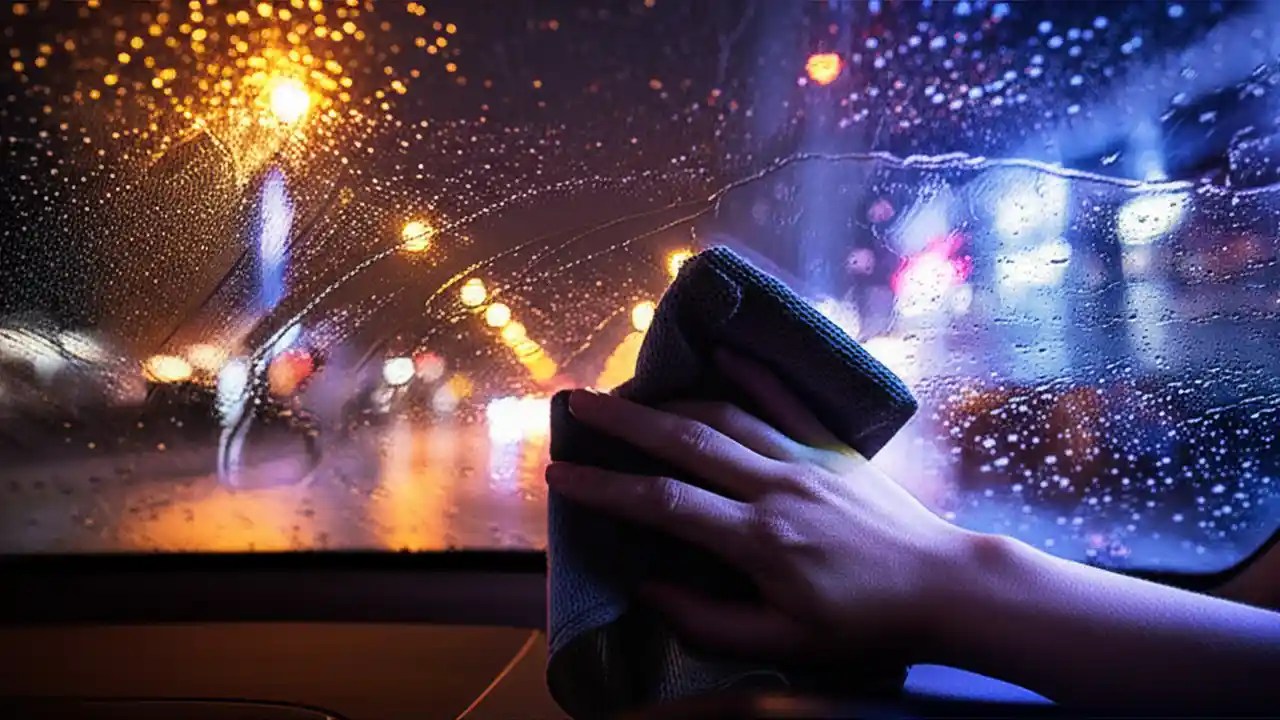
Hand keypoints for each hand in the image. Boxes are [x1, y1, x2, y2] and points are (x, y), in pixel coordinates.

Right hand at [546, 349, 967, 664]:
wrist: (946, 587)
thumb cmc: (864, 623)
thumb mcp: (786, 642)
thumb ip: (709, 619)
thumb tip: (647, 588)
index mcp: (759, 540)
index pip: (664, 505)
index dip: (606, 490)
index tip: (561, 477)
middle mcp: (776, 487)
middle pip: (686, 441)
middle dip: (624, 423)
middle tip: (576, 405)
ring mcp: (807, 458)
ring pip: (727, 414)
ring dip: (671, 400)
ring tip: (630, 395)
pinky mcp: (834, 446)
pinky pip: (787, 399)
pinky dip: (752, 373)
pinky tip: (722, 353)